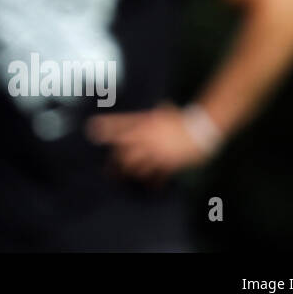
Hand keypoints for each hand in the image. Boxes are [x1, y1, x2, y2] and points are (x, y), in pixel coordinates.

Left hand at [85, 103, 212, 184]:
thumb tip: (161, 106)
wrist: (200, 131)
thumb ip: (159, 111)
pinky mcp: (167, 164)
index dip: (106, 127)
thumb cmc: (183, 118)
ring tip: (123, 179)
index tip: (91, 129)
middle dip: (114, 162)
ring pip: (136, 166)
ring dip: (129, 173)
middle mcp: (146, 139)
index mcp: (145, 124)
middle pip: (123, 151)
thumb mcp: (167, 110)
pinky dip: (153, 182)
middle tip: (107, 170)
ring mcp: (156, 153)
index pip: (121, 124)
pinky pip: (157, 176)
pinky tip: (150, 187)